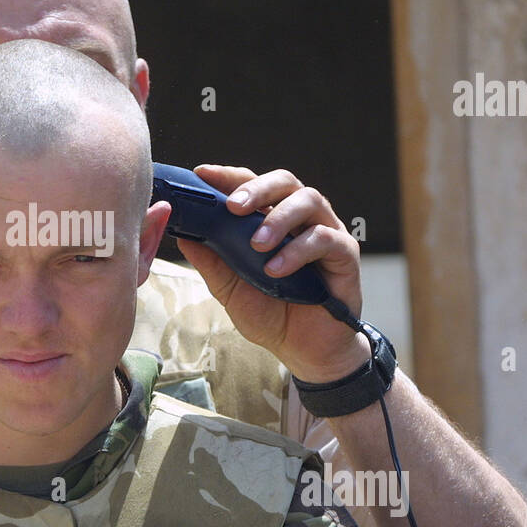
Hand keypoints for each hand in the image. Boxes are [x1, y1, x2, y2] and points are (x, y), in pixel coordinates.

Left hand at [174, 164, 369, 381]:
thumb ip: (210, 260)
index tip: (202, 174)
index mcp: (272, 219)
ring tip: (257, 245)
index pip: (251, 184)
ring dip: (279, 218)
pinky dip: (298, 250)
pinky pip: (325, 238)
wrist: (304, 351)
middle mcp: (300, 219)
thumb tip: (181, 234)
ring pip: (308, 200)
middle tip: (233, 207)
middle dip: (257, 188)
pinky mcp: (345, 254)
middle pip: (284, 181)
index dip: (228, 175)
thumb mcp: (229, 288)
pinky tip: (277, 269)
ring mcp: (326, 232)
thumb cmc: (270, 314)